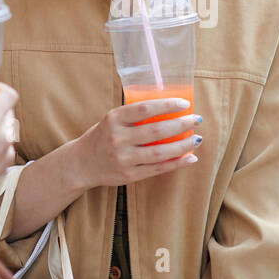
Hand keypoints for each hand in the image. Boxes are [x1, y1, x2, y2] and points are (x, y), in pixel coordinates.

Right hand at [72, 97, 202, 188]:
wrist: (80, 164)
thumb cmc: (102, 137)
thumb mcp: (112, 120)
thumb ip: (134, 115)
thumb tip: (170, 109)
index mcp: (114, 119)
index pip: (145, 109)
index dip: (167, 105)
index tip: (185, 103)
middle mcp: (118, 138)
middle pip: (156, 131)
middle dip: (181, 124)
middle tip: (197, 119)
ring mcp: (123, 159)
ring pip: (160, 152)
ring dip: (183, 145)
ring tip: (197, 139)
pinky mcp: (128, 175)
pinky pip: (157, 169)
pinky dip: (177, 163)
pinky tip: (190, 158)